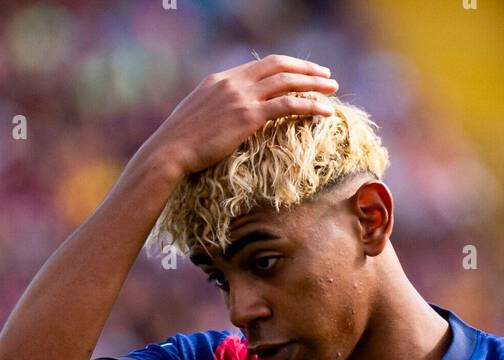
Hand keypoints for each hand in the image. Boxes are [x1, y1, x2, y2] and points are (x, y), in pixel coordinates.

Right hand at [151, 55, 337, 176]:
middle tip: (326, 75)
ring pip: (287, 82)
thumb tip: (226, 119)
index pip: (262, 65)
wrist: (171, 150)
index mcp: (222, 79)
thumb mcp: (199, 117)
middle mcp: (234, 81)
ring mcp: (241, 97)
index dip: (286, 66)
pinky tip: (325, 111)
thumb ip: (217, 110)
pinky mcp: (248, 116)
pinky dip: (310, 105)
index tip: (303, 72)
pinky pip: (287, 105)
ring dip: (314, 84)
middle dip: (306, 69)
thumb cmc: (181, 143)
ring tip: (332, 89)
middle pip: (279, 66)